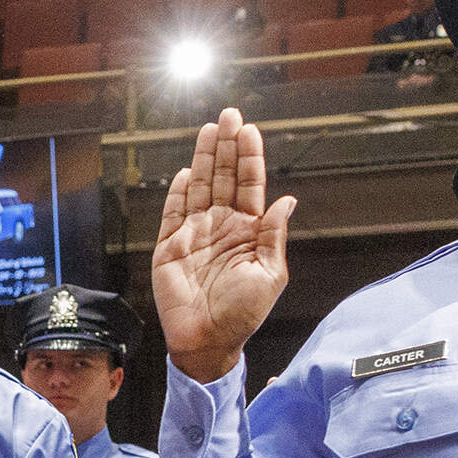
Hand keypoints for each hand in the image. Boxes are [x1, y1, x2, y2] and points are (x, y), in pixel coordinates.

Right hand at [150, 110, 296, 385]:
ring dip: (203, 158)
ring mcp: (195, 235)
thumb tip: (288, 199)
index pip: (248, 185)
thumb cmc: (243, 315)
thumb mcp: (270, 275)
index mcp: (247, 231)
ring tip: (209, 129)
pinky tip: (184, 171)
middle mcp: (221, 227)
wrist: (207, 342)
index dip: (249, 157)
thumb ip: (273, 235)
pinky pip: (172, 213)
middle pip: (223, 177)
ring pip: (199, 187)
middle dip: (226, 146)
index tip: (249, 130)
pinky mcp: (169, 247)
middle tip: (229, 115)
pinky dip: (177, 192)